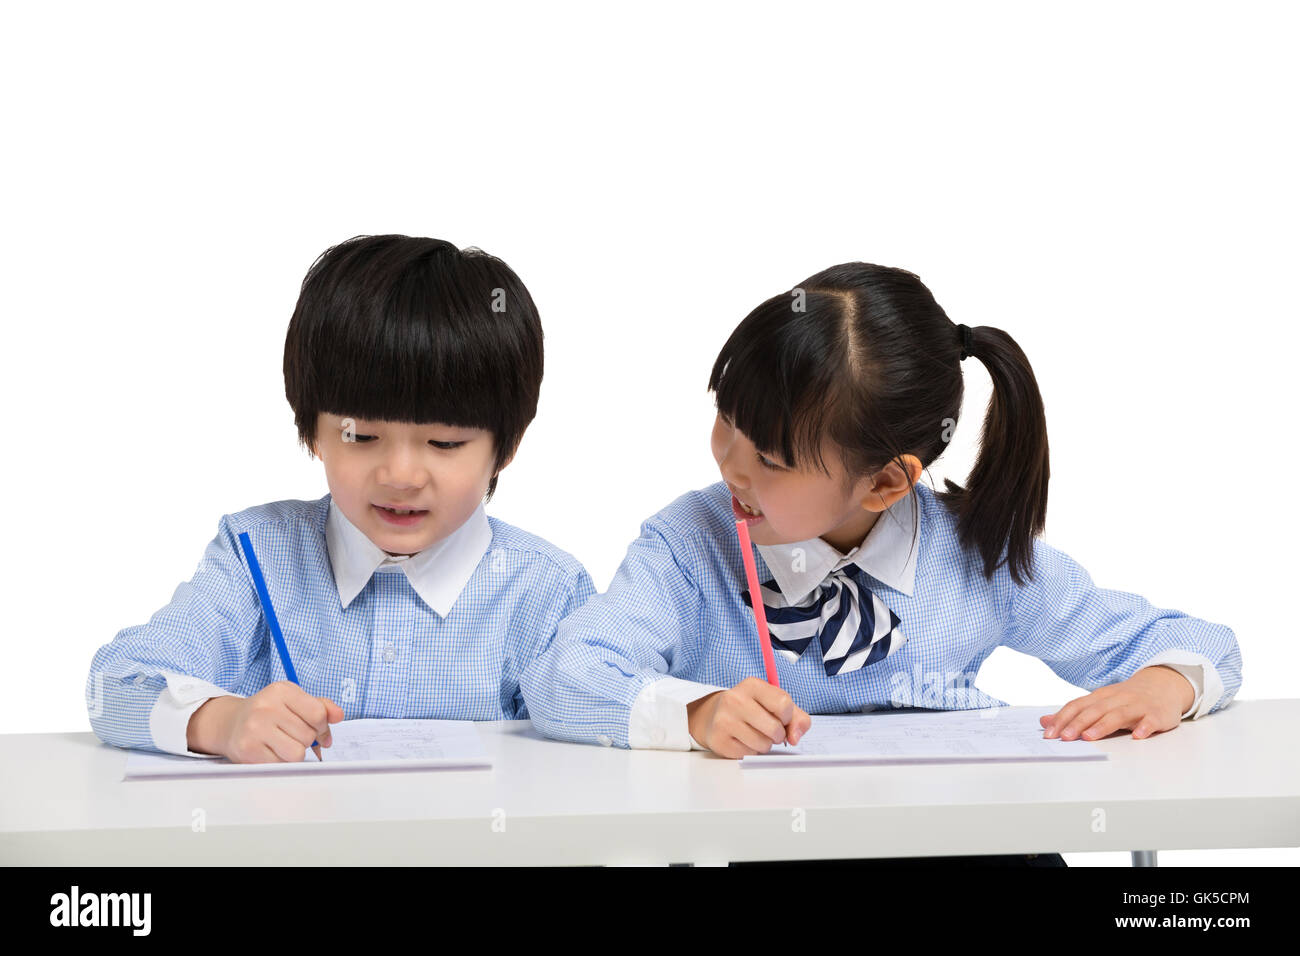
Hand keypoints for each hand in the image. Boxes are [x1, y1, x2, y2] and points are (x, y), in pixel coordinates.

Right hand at [188, 682, 343, 761]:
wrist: (231, 723)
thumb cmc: (270, 712)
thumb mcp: (294, 701)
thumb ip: (321, 706)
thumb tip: (339, 716)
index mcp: (281, 690)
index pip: (318, 713)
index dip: (322, 726)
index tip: (316, 728)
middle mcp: (266, 707)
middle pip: (308, 736)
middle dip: (307, 740)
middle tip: (292, 735)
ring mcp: (255, 728)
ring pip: (297, 753)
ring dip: (295, 753)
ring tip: (282, 744)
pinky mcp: (247, 750)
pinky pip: (281, 765)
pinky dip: (281, 763)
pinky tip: (271, 752)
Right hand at [686, 676, 811, 757]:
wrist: (715, 715)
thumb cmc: (752, 709)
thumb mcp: (775, 704)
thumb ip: (797, 718)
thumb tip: (795, 738)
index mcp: (752, 685)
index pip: (783, 704)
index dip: (788, 716)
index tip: (780, 717)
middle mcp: (735, 699)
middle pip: (775, 728)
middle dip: (778, 734)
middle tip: (769, 729)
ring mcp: (724, 720)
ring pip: (763, 745)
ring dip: (765, 744)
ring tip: (754, 734)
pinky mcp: (719, 740)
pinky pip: (749, 754)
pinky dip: (751, 751)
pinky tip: (742, 740)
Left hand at [1039, 665, 1194, 741]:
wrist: (1163, 685)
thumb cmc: (1126, 698)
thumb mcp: (1099, 702)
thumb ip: (1074, 713)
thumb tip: (1045, 721)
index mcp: (1101, 697)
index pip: (1077, 706)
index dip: (1063, 719)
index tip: (1050, 733)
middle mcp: (1117, 699)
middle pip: (1095, 710)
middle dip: (1078, 723)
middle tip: (1065, 738)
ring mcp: (1137, 706)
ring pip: (1118, 714)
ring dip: (1103, 726)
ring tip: (1089, 737)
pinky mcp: (1156, 714)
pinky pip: (1151, 720)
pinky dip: (1144, 727)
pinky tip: (1137, 735)